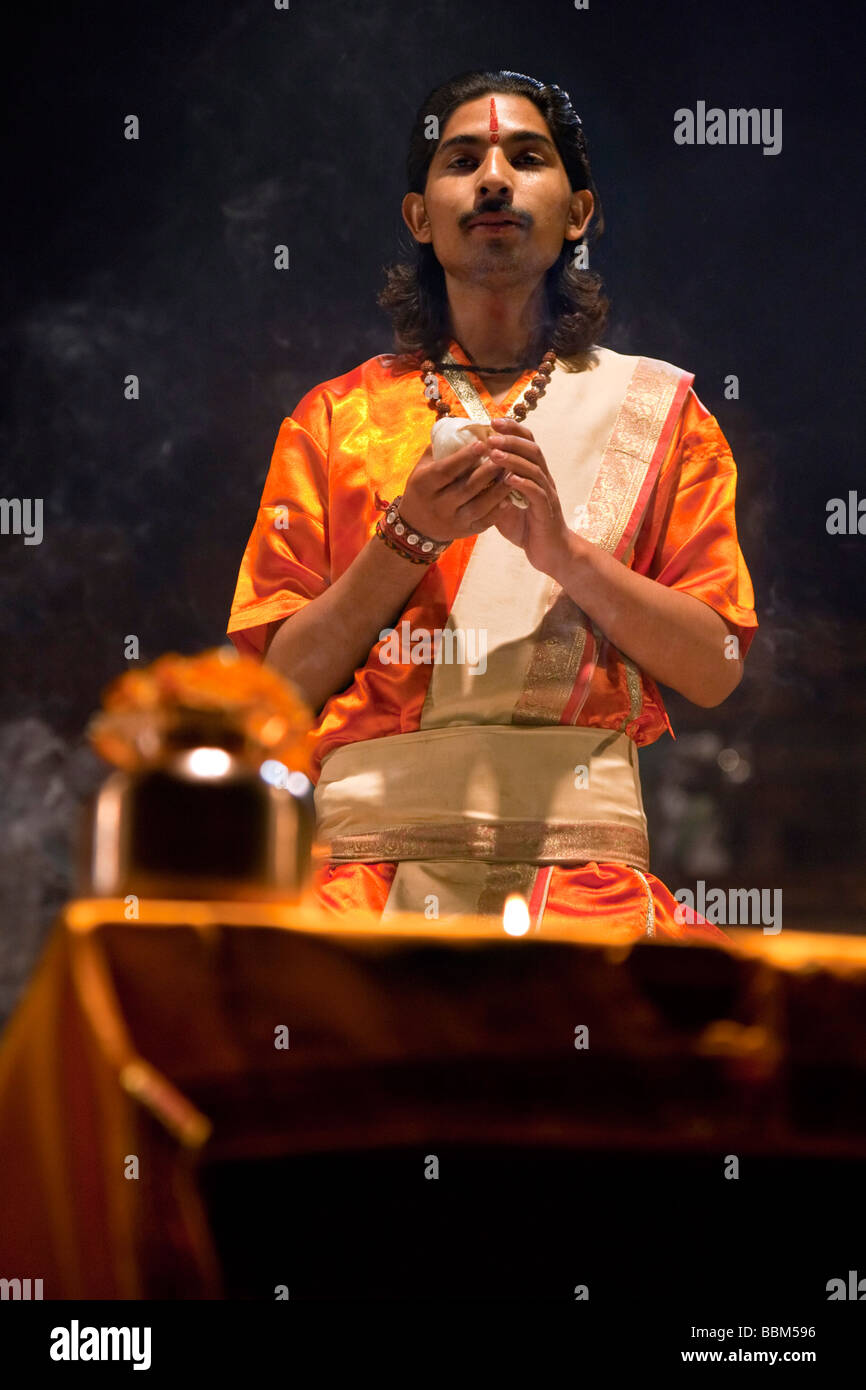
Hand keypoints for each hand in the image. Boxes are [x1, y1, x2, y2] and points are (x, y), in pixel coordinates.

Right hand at [399, 436, 518, 541]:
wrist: (417, 525)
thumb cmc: (423, 488)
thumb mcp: (423, 467)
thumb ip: (440, 448)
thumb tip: (462, 424)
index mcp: (424, 484)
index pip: (446, 470)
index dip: (465, 457)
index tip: (483, 443)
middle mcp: (437, 505)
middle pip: (466, 487)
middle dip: (488, 471)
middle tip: (505, 455)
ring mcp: (452, 521)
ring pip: (479, 506)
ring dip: (498, 490)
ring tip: (513, 473)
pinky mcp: (464, 532)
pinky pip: (484, 522)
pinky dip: (498, 510)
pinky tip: (509, 497)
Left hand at [486, 418, 572, 578]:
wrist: (550, 553)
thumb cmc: (526, 527)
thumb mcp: (503, 505)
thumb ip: (493, 488)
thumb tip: (471, 474)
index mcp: (534, 474)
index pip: (527, 443)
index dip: (512, 430)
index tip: (492, 421)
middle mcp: (543, 479)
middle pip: (532, 449)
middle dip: (511, 438)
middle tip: (491, 433)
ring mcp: (547, 494)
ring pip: (534, 468)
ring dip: (513, 458)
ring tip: (493, 453)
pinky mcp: (546, 511)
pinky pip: (537, 493)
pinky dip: (523, 484)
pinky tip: (509, 479)